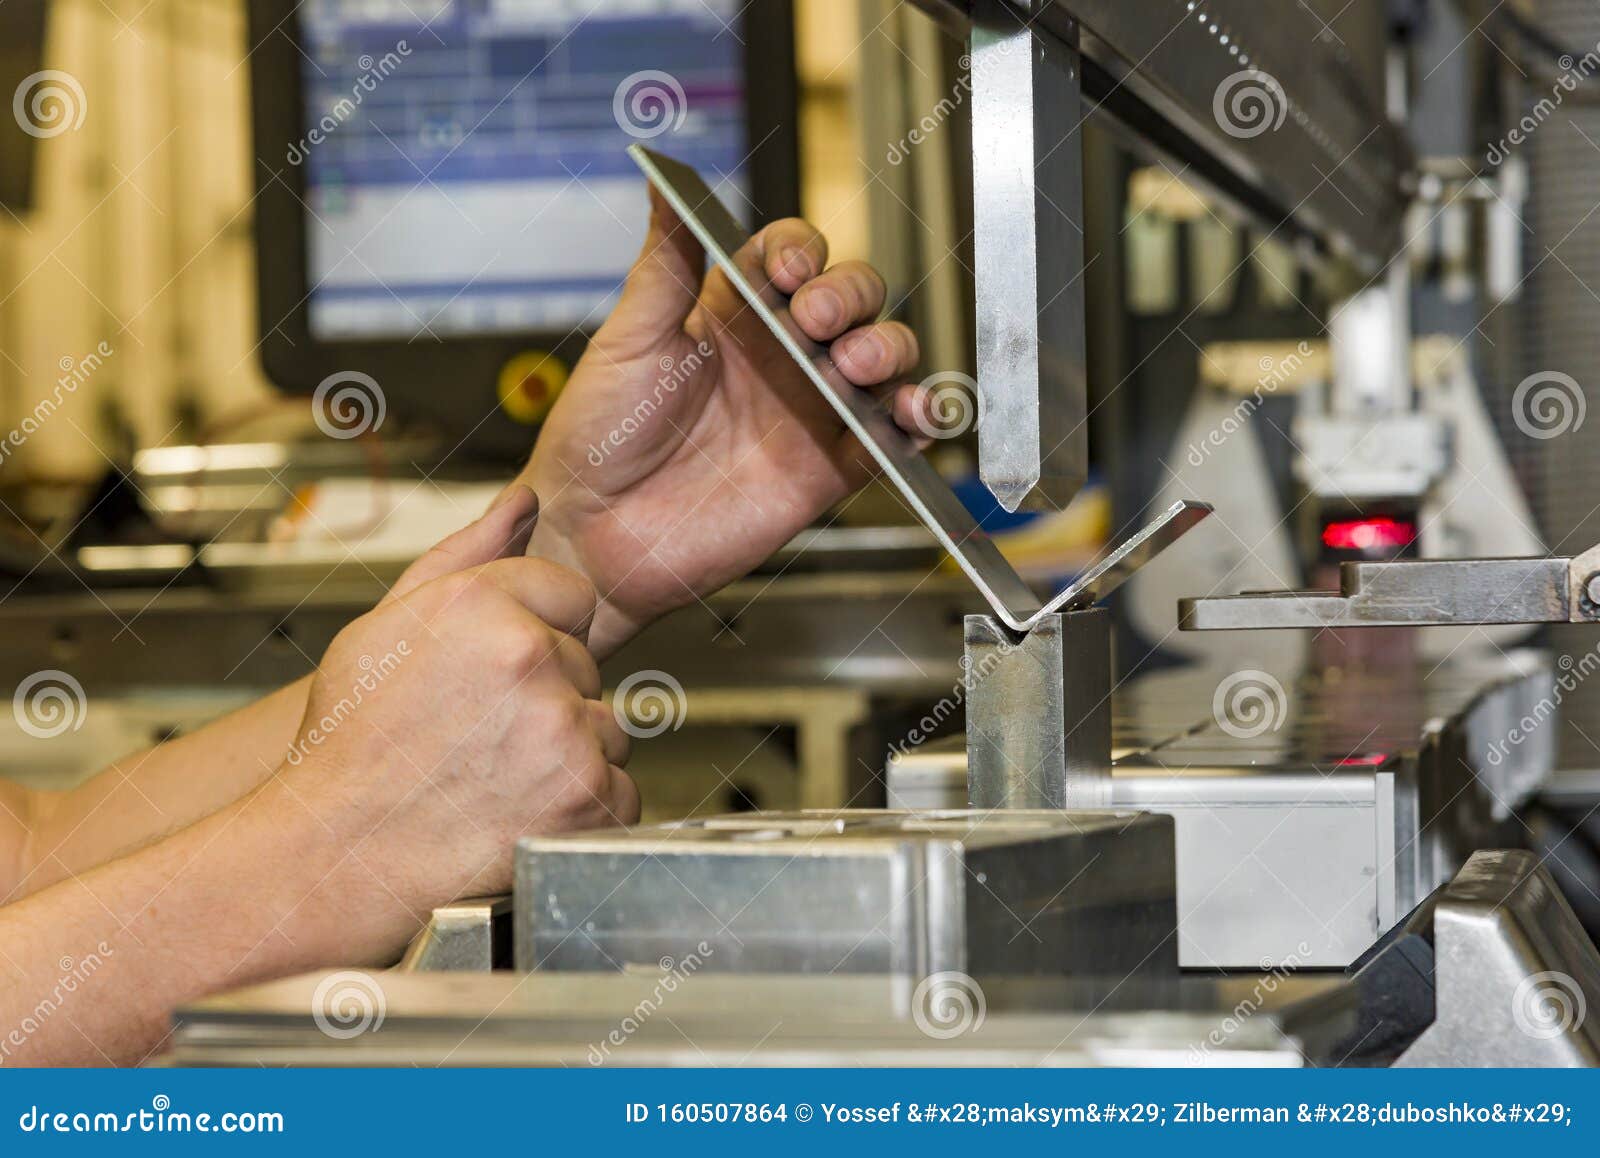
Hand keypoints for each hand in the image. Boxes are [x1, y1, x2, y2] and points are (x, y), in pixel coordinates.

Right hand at [282, 486, 638, 905]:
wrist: (334, 856)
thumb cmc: (352, 744)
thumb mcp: (389, 625)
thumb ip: (468, 553)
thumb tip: (525, 500)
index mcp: (482, 603)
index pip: (572, 596)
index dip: (539, 636)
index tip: (498, 678)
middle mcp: (528, 656)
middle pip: (588, 666)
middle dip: (551, 697)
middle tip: (483, 737)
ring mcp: (562, 729)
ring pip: (608, 728)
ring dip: (572, 752)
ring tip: (498, 777)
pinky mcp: (586, 796)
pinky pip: (620, 790)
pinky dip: (585, 808)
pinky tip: (523, 812)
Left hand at [521, 191, 931, 656]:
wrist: (595, 535)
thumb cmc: (595, 441)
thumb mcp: (626, 340)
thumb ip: (662, 266)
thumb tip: (660, 181)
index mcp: (732, 315)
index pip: (792, 256)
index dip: (802, 251)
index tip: (787, 269)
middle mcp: (781, 356)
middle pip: (852, 297)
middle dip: (850, 294)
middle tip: (816, 320)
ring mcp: (810, 411)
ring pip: (883, 357)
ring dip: (889, 347)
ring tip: (858, 362)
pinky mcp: (831, 469)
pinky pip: (893, 438)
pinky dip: (919, 420)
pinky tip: (911, 413)